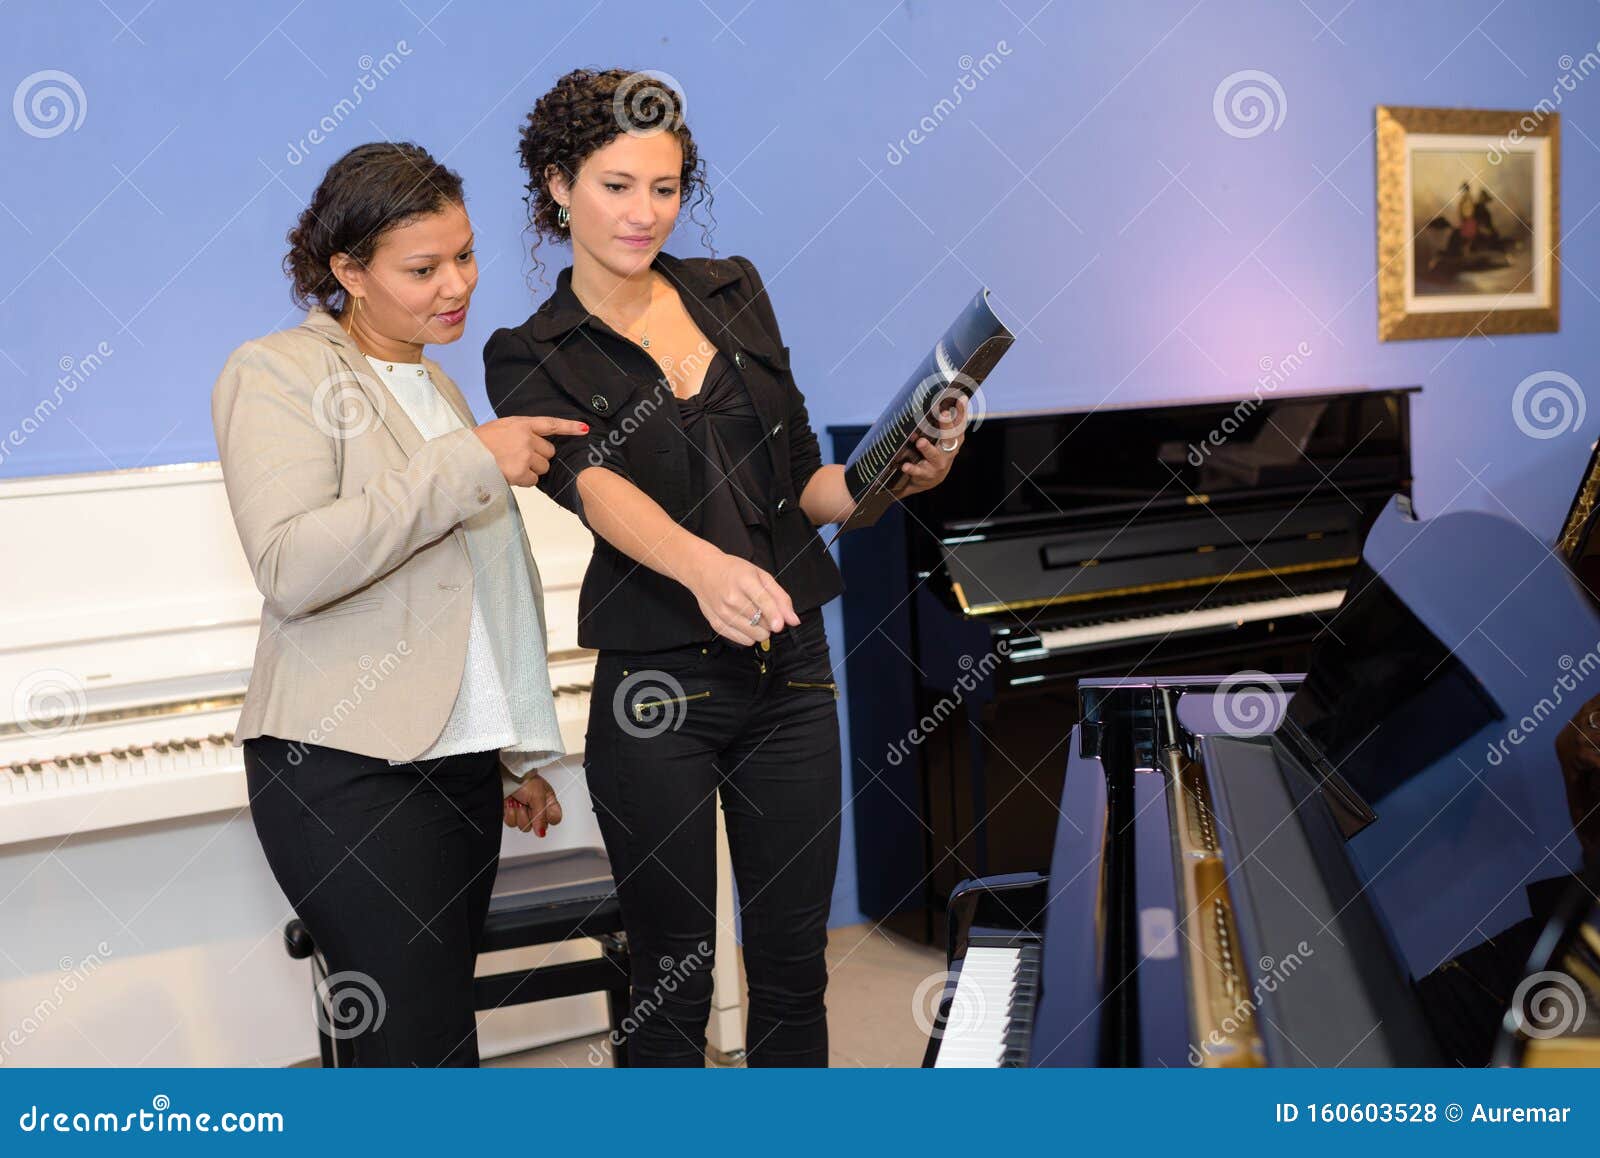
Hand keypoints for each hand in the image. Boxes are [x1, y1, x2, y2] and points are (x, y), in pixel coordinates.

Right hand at [474, 416, 589, 486]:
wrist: (464, 457)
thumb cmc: (479, 443)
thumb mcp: (501, 427)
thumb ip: (521, 431)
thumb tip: (537, 442)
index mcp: (521, 424)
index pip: (551, 424)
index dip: (569, 427)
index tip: (584, 429)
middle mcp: (526, 438)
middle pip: (549, 452)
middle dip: (539, 457)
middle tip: (519, 458)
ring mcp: (524, 455)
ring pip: (543, 468)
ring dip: (532, 470)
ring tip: (512, 465)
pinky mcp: (521, 472)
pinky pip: (534, 481)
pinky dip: (525, 481)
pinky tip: (510, 474)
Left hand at [503, 772, 563, 835]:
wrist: (505, 775)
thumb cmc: (524, 779)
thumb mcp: (538, 796)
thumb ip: (541, 817)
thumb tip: (542, 832)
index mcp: (548, 801)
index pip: (554, 819)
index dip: (548, 819)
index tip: (541, 813)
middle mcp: (537, 807)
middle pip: (538, 826)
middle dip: (530, 816)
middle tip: (527, 804)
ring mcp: (524, 811)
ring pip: (524, 826)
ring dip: (519, 814)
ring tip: (517, 802)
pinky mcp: (511, 813)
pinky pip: (512, 823)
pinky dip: (509, 814)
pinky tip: (510, 804)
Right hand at [685, 545, 799, 645]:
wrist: (703, 571)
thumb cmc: (734, 571)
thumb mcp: (761, 576)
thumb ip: (780, 598)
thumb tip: (794, 620)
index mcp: (744, 580)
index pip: (762, 601)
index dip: (774, 615)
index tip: (780, 625)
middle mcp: (731, 597)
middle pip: (760, 622)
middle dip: (770, 622)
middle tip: (765, 613)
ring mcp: (722, 612)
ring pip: (752, 635)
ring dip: (761, 631)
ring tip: (755, 617)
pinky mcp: (716, 624)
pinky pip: (741, 641)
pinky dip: (749, 636)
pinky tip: (746, 624)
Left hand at [895, 396, 967, 497]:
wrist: (927, 480)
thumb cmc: (934, 452)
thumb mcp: (940, 437)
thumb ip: (942, 421)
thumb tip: (944, 397)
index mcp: (954, 440)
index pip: (959, 423)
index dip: (962, 411)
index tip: (961, 398)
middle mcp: (949, 452)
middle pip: (950, 438)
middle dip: (947, 425)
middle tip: (944, 413)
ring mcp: (938, 464)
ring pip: (934, 456)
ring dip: (928, 449)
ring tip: (920, 442)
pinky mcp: (926, 475)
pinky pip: (918, 472)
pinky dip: (912, 469)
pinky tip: (905, 465)